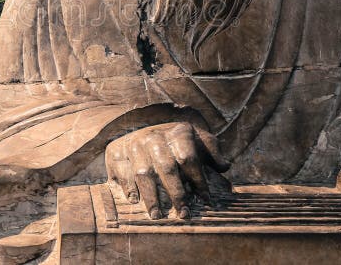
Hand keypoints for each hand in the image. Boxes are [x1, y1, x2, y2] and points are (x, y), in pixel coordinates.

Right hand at [105, 122, 229, 218]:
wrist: (139, 124)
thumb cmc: (174, 141)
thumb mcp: (196, 139)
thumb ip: (211, 151)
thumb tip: (225, 166)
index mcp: (177, 133)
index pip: (190, 158)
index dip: (199, 181)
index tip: (206, 201)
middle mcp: (154, 137)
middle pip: (167, 167)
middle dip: (176, 193)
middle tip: (184, 214)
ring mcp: (133, 145)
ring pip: (143, 172)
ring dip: (151, 196)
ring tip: (157, 216)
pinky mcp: (116, 152)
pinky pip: (121, 172)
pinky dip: (127, 187)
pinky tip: (134, 201)